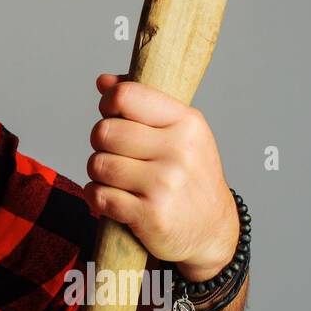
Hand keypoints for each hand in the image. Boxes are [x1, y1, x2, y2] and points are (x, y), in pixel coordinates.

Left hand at [84, 73, 238, 280]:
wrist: (213, 230)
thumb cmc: (189, 174)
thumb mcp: (180, 132)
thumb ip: (142, 102)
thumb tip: (103, 81)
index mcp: (187, 122)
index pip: (125, 96)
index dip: (108, 105)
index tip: (111, 115)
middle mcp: (179, 151)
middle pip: (104, 132)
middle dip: (101, 144)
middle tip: (116, 154)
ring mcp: (166, 184)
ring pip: (97, 165)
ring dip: (99, 173)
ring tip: (117, 179)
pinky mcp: (151, 215)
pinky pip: (98, 196)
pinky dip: (97, 198)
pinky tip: (114, 199)